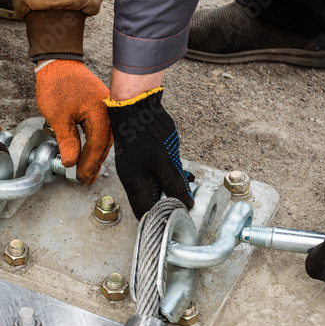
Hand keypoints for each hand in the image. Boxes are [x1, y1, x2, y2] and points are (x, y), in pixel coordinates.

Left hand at [35, 59, 112, 184]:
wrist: (59, 62)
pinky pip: (101, 129)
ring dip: (96, 155)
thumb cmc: (58, 84)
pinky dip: (95, 143)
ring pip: (104, 138)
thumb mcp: (57, 116)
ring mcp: (107, 108)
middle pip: (104, 144)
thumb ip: (67, 140)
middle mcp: (109, 111)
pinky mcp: (102, 107)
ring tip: (89, 172)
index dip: (89, 164)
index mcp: (101, 112)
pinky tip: (91, 153)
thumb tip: (71, 162)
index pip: (97, 145)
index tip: (81, 177)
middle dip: (95, 163)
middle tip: (86, 180)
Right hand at [106, 87, 193, 218]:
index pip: (145, 212)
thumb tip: (185, 205)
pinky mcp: (145, 159)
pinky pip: (158, 175)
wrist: (137, 106)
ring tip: (190, 189)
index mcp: (135, 184)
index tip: (177, 220)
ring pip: (156, 188)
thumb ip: (174, 184)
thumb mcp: (165, 161)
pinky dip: (171, 177)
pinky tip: (185, 174)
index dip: (160, 219)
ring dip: (172, 191)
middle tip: (188, 206)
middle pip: (150, 202)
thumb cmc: (147, 132)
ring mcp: (139, 168)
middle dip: (169, 205)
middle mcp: (134, 179)